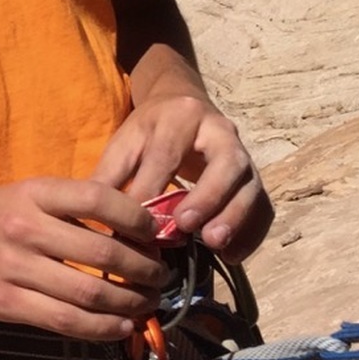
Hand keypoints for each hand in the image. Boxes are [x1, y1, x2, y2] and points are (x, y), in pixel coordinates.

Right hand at [0, 178, 168, 341]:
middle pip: (102, 252)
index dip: (136, 219)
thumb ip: (74, 207)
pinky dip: (103, 327)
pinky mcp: (5, 304)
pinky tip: (121, 326)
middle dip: (143, 268)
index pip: (99, 200)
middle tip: (159, 275)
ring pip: (89, 292)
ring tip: (147, 302)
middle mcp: (24, 228)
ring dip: (130, 302)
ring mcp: (13, 269)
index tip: (154, 234)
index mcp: (34, 193)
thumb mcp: (29, 194)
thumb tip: (137, 227)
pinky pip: (66, 321)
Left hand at [89, 91, 273, 261]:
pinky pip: (263, 206)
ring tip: (214, 244)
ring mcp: (244, 154)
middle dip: (209, 197)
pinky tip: (231, 256)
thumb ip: (109, 176)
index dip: (152, 188)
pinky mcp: (254, 178)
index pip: (168, 153)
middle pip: (226, 163)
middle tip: (186, 226)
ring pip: (250, 185)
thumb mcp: (126, 141)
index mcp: (181, 116)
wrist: (183, 104)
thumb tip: (95, 220)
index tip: (135, 223)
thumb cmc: (150, 130)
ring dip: (234, 218)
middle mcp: (220, 131)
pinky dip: (252, 232)